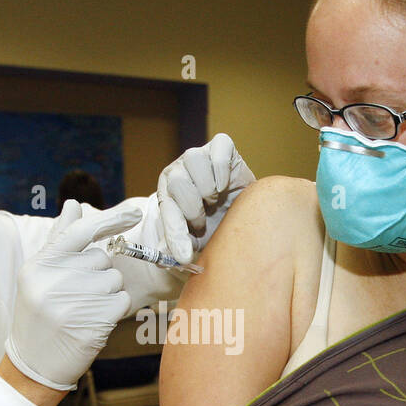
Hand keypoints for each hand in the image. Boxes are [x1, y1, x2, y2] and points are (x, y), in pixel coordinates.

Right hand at [5, 199, 140, 390]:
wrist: (33, 365)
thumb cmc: (40, 316)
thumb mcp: (39, 276)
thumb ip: (59, 240)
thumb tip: (73, 204)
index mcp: (38, 265)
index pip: (79, 232)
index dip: (110, 220)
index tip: (135, 213)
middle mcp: (53, 281)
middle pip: (102, 258)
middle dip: (99, 273)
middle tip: (78, 295)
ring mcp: (73, 303)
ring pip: (115, 279)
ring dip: (107, 293)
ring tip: (84, 310)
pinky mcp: (93, 323)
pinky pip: (122, 301)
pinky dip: (115, 309)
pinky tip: (94, 321)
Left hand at [156, 133, 254, 263]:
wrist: (240, 207)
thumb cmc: (213, 222)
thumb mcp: (194, 239)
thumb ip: (178, 247)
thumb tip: (165, 260)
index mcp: (166, 193)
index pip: (166, 212)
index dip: (176, 235)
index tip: (185, 256)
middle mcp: (178, 170)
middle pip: (177, 182)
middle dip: (194, 209)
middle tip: (204, 220)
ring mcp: (198, 155)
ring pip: (194, 161)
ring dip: (208, 188)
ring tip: (214, 200)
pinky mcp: (220, 145)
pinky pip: (218, 153)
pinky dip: (223, 172)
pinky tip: (225, 185)